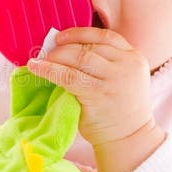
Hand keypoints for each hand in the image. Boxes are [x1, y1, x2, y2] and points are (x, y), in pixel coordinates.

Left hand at [27, 26, 165, 171]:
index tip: (62, 37)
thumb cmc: (120, 109)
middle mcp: (126, 65)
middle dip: (64, 47)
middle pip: (89, 46)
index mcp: (134, 58)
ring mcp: (113, 79)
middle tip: (48, 52)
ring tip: (40, 60)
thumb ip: (107, 63)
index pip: (106, 36)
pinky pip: (68, 76)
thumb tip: (68, 49)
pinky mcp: (98, 94)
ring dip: (55, 57)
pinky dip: (49, 70)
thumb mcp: (124, 78)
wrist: (129, 138)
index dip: (81, 33)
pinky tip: (36, 68)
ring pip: (78, 58)